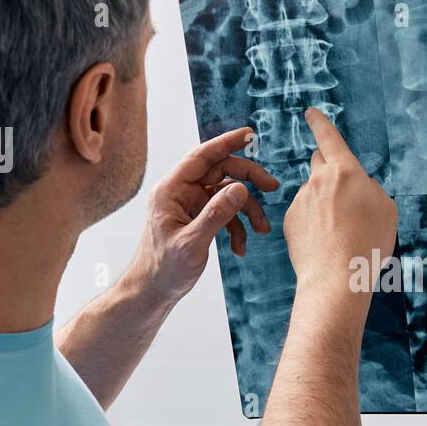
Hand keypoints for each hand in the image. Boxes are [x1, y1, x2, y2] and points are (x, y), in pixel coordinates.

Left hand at [126, 126, 279, 305]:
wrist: (153, 291)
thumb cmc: (164, 268)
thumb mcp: (192, 242)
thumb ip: (216, 214)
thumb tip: (240, 188)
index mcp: (171, 190)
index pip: (201, 157)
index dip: (226, 143)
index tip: (249, 135)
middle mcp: (181, 193)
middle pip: (220, 173)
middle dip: (248, 180)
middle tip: (272, 187)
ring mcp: (190, 206)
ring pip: (227, 195)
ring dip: (247, 210)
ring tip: (262, 229)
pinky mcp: (198, 220)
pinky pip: (224, 214)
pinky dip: (237, 228)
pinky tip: (240, 248)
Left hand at [284, 108, 396, 308]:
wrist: (338, 278)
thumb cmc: (368, 244)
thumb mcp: (387, 211)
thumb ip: (373, 189)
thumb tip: (362, 186)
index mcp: (346, 172)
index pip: (329, 137)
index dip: (320, 122)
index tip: (311, 113)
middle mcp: (319, 180)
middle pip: (319, 161)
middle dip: (328, 169)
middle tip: (342, 194)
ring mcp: (301, 200)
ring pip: (313, 193)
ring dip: (323, 204)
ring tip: (339, 233)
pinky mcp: (289, 220)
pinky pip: (303, 213)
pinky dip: (312, 223)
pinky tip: (324, 242)